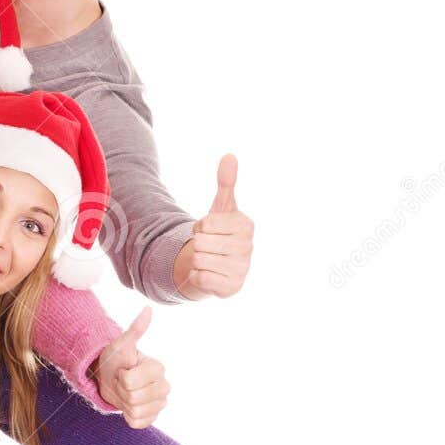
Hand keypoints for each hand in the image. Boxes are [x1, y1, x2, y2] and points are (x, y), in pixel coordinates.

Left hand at [92, 306, 169, 427]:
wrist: (109, 378)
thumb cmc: (116, 359)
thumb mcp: (121, 344)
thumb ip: (135, 329)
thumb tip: (148, 310)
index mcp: (158, 368)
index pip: (131, 381)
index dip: (120, 376)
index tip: (123, 370)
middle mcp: (164, 386)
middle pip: (133, 397)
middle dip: (121, 389)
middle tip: (121, 381)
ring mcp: (160, 404)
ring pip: (135, 411)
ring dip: (123, 402)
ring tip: (124, 391)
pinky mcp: (152, 417)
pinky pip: (137, 423)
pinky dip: (127, 416)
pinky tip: (128, 405)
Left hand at [175, 155, 254, 299]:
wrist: (216, 264)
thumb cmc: (219, 232)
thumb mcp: (221, 207)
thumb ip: (226, 183)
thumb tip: (229, 156)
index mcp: (246, 226)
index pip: (206, 224)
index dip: (200, 227)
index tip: (209, 230)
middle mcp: (248, 248)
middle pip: (201, 243)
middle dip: (197, 244)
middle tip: (207, 246)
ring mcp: (242, 270)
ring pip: (199, 261)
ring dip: (196, 260)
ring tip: (208, 259)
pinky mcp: (232, 289)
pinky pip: (200, 279)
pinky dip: (197, 276)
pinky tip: (208, 273)